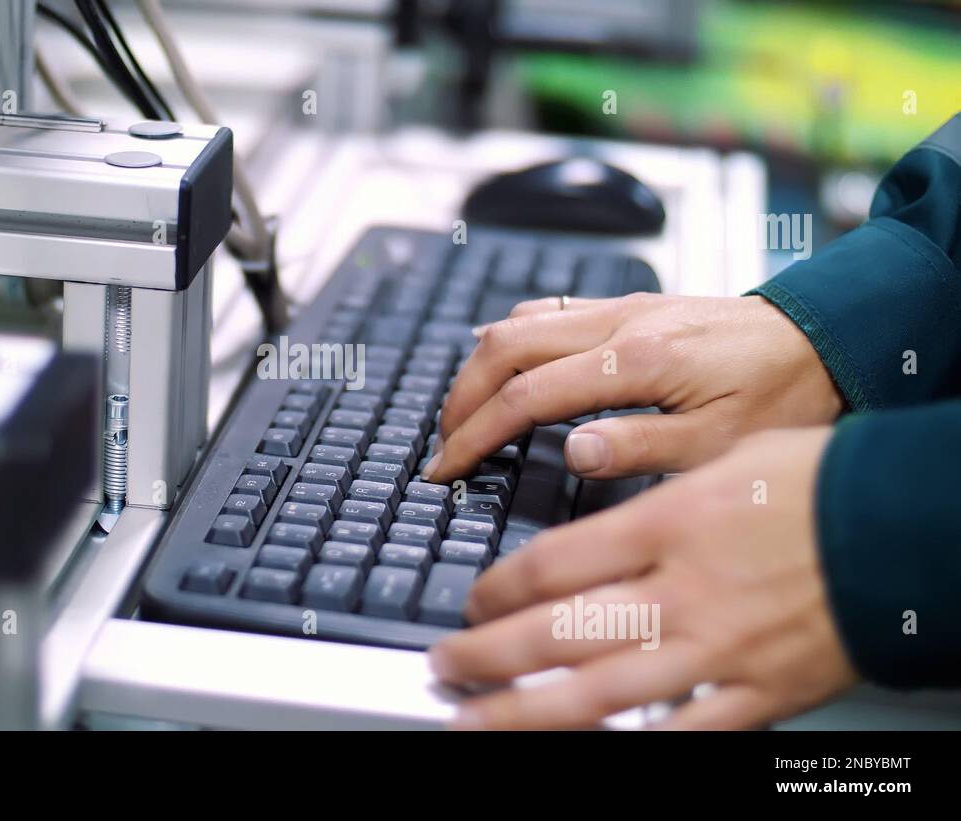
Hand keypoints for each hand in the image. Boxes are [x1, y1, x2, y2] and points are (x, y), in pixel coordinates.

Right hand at [424, 294, 844, 483]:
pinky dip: (511, 333)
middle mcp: (619, 324)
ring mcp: (621, 308)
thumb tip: (569, 450)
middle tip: (441, 445)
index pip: (525, 397)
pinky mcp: (631, 305)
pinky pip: (551, 308)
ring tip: (460, 410)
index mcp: (635, 362)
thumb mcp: (721, 445)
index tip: (444, 469)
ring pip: (519, 322)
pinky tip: (497, 350)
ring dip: (478, 366)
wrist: (830, 338)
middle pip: (505, 349)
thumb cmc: (783, 398)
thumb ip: (641, 448)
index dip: (475, 435)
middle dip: (460, 399)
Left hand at [427, 427, 858, 729]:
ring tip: (474, 720)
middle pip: (556, 632)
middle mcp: (680, 592)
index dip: (496, 588)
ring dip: (524, 710)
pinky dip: (627, 745)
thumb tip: (584, 537)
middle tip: (445, 664)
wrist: (901, 525)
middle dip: (487, 654)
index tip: (473, 601)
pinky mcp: (757, 692)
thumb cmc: (816, 485)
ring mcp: (716, 648)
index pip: (551, 564)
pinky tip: (582, 751)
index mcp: (666, 527)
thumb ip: (643, 506)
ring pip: (598, 691)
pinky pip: (679, 732)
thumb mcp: (714, 468)